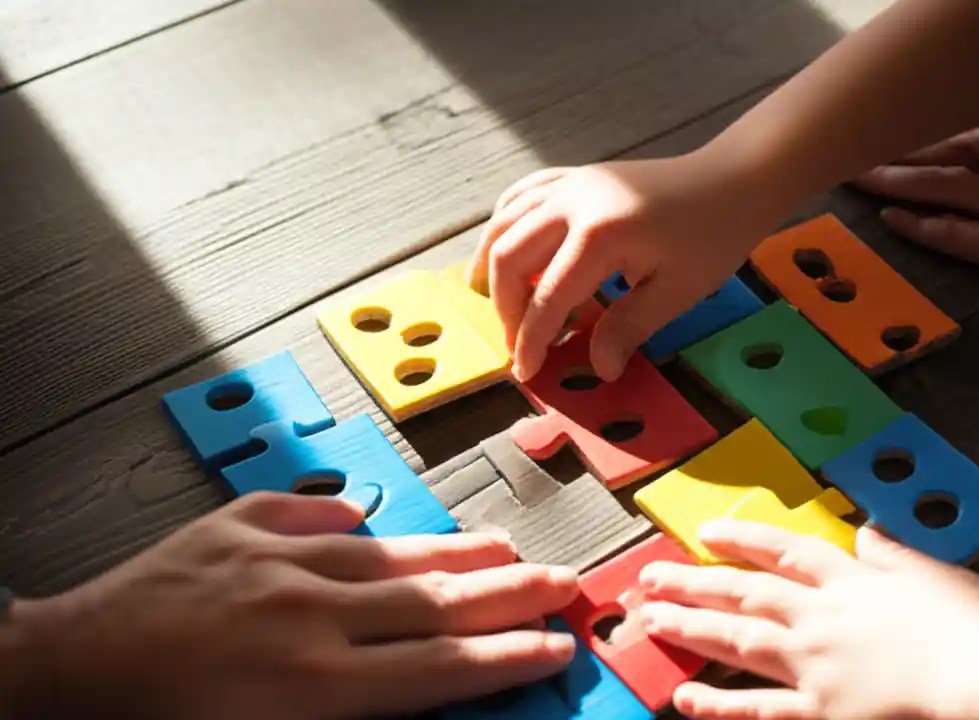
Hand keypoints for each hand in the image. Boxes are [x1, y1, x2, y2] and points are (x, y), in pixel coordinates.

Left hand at [7, 493, 578, 718]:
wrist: (58, 676)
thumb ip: (351, 713)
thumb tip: (418, 688)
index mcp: (314, 685)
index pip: (440, 665)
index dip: (507, 655)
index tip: (552, 644)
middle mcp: (306, 614)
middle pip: (435, 602)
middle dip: (508, 595)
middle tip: (560, 584)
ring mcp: (274, 560)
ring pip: (389, 552)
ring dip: (454, 550)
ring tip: (502, 547)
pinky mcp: (236, 527)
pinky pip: (307, 512)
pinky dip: (345, 516)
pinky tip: (370, 516)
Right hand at [469, 152, 779, 381]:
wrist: (734, 180)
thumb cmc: (713, 237)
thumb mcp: (678, 292)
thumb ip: (630, 328)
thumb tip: (599, 369)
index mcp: (600, 235)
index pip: (549, 297)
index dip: (532, 340)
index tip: (526, 373)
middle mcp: (574, 202)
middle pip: (511, 255)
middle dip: (505, 306)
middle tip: (516, 342)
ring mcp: (572, 182)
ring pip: (506, 220)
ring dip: (492, 262)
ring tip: (489, 298)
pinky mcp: (577, 175)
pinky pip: (523, 193)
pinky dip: (506, 221)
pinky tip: (505, 246)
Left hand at [638, 521, 978, 719]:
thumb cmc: (970, 626)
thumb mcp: (932, 573)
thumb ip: (892, 554)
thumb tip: (869, 532)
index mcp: (849, 578)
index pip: (783, 551)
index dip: (741, 539)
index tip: (707, 533)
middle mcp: (821, 617)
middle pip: (744, 593)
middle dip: (693, 582)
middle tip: (650, 577)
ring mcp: (814, 665)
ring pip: (737, 642)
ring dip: (691, 629)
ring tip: (651, 622)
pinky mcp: (821, 712)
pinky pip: (760, 709)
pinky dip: (720, 706)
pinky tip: (687, 698)